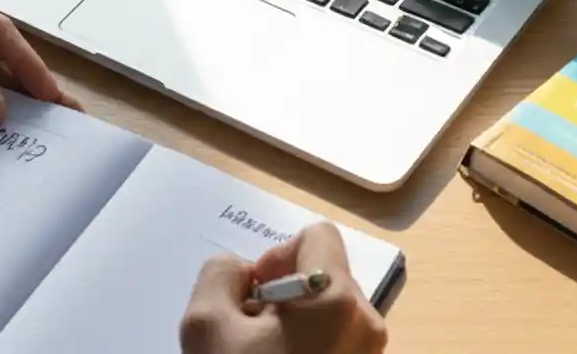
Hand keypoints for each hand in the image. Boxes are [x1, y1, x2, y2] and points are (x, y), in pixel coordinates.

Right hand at [180, 223, 387, 353]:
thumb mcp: (205, 326)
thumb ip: (218, 274)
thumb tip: (240, 272)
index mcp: (335, 298)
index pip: (317, 235)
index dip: (277, 255)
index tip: (255, 291)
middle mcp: (367, 321)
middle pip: (324, 272)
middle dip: (285, 290)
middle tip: (252, 327)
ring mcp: (371, 352)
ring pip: (330, 309)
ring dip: (296, 320)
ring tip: (264, 350)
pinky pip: (339, 339)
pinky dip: (310, 344)